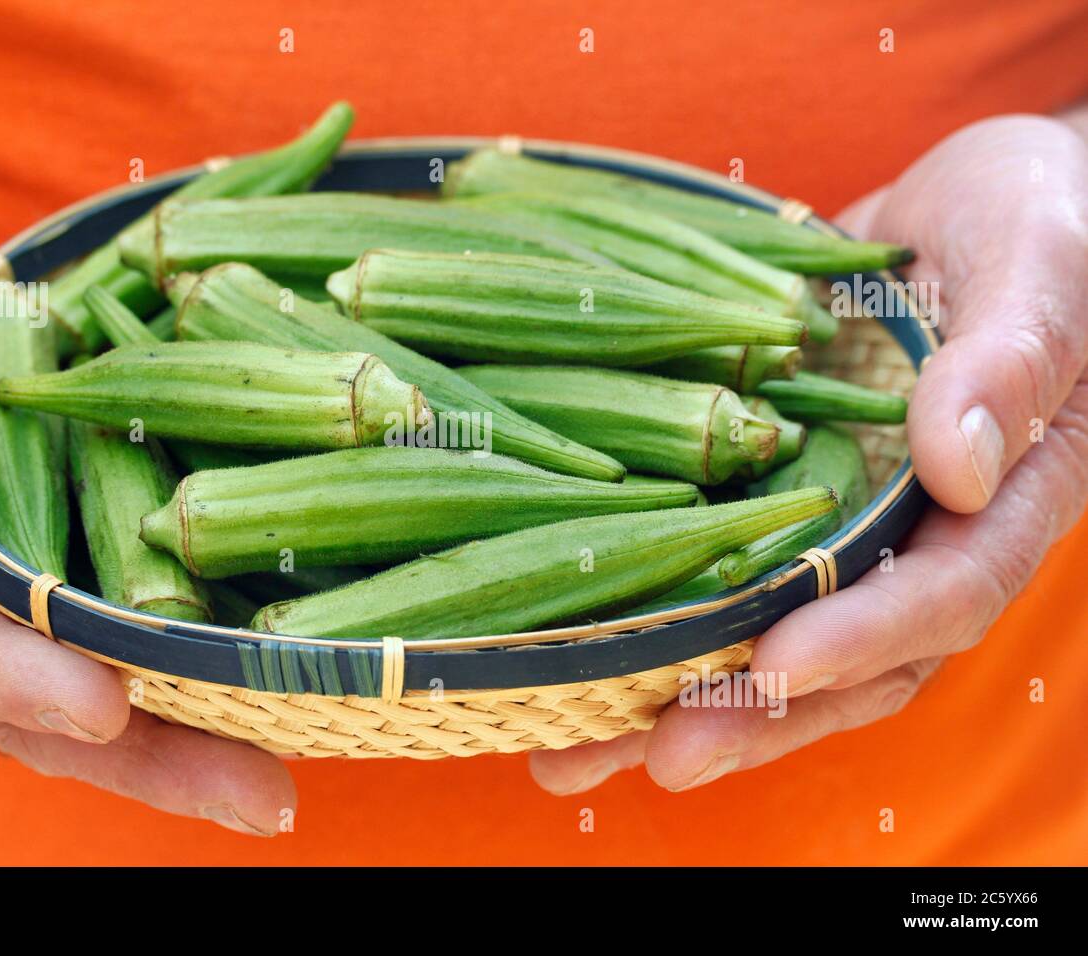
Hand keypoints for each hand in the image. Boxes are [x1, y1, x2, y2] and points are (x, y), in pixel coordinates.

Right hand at [0, 187, 294, 833]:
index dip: (10, 679)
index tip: (101, 706)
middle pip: (37, 707)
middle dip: (145, 757)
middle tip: (257, 798)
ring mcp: (34, 584)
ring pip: (107, 681)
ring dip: (197, 737)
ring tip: (287, 780)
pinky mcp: (95, 554)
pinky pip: (148, 618)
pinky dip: (212, 656)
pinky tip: (295, 678)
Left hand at [531, 115, 1087, 794]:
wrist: (970, 208)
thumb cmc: (1034, 219)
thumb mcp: (1037, 262)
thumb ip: (1011, 358)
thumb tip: (962, 465)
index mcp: (1006, 502)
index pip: (944, 593)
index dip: (863, 634)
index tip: (779, 660)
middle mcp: (920, 539)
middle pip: (848, 660)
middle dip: (757, 713)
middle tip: (664, 756)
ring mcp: (843, 529)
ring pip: (772, 639)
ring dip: (682, 702)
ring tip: (577, 755)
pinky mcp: (776, 503)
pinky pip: (719, 573)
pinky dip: (655, 623)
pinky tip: (570, 662)